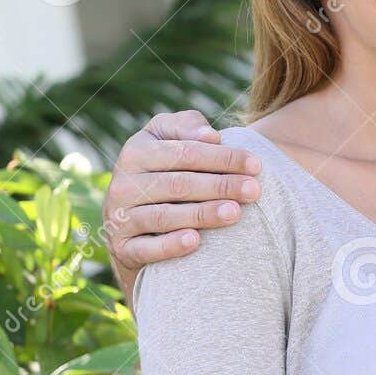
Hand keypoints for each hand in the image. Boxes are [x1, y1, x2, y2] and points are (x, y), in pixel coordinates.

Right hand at [103, 110, 262, 300]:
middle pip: (179, 184)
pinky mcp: (122, 248)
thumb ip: (187, 126)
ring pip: (164, 216)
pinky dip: (170, 246)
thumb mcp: (167, 139)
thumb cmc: (163, 170)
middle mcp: (123, 184)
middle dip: (221, 186)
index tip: (256, 165)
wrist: (129, 220)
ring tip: (235, 213)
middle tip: (254, 190)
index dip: (223, 158)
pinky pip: (146, 248)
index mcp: (136, 152)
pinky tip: (196, 241)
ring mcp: (120, 218)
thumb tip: (210, 136)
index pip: (186, 153)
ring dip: (202, 214)